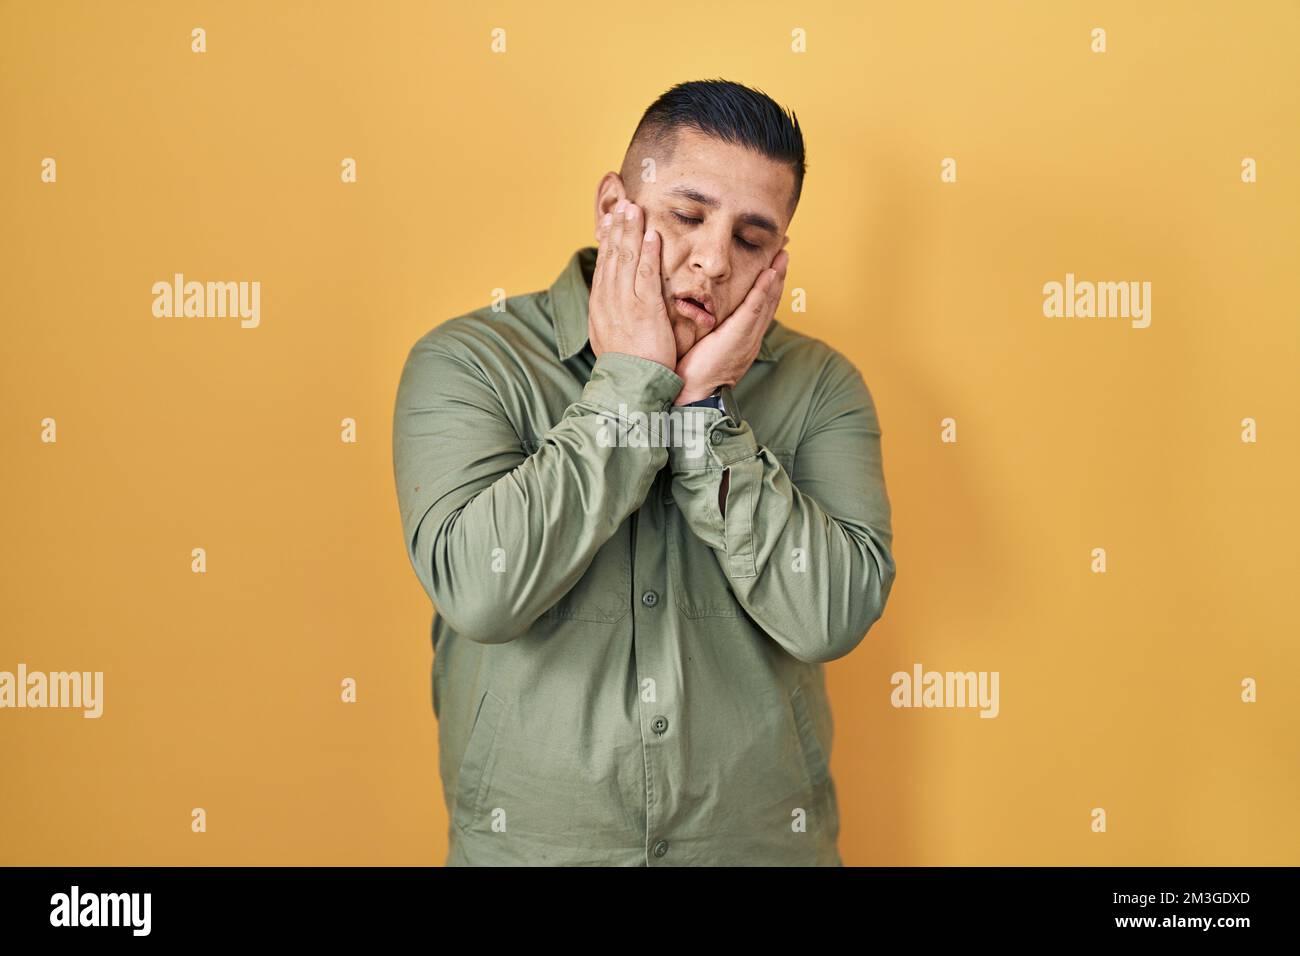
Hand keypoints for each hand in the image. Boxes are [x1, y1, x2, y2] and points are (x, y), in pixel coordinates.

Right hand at [588, 200, 676, 370]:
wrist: (630, 387)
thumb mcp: (610, 338)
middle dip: (618, 228)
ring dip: (631, 232)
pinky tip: (652, 235)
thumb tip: (612, 304)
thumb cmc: (626, 367)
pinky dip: (648, 253)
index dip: (607, 241)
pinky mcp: (644, 310)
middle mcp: (608, 301)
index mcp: (599, 307)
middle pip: (612, 257)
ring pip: (626, 260)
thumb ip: (612, 316)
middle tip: (623, 203)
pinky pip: (646, 275)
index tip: (611, 220)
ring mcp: (625, 304)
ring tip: (635, 209)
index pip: (603, 266)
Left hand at [672, 248, 788, 404]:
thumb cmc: (693, 373)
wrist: (694, 393)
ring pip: (767, 301)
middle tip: (784, 251)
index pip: (760, 307)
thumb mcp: (705, 345)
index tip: (773, 265)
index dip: (769, 286)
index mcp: (744, 338)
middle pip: (770, 301)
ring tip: (782, 254)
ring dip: (776, 277)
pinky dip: (763, 290)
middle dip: (778, 275)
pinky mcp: (739, 336)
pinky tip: (769, 273)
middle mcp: (752, 337)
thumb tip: (701, 313)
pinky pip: (754, 309)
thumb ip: (710, 329)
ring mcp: (748, 337)